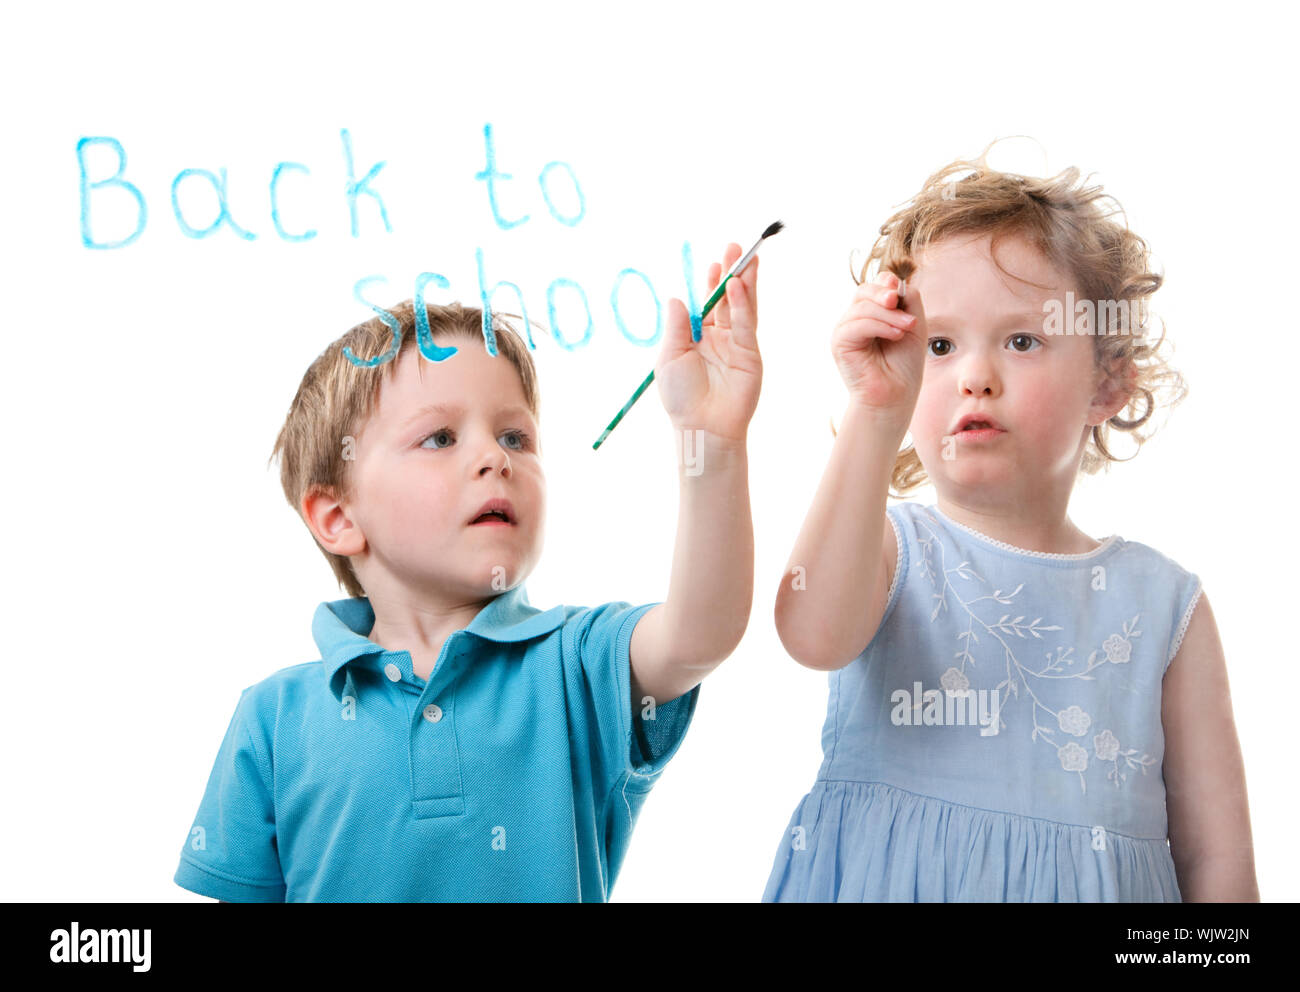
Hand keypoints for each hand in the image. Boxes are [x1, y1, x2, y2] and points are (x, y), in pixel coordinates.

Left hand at [655, 243, 759, 443]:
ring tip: (746, 258)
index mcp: (699, 337)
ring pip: (743, 307)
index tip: (715, 262)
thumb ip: (677, 327)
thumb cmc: (681, 397)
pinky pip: (745, 325)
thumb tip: (677, 297)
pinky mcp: (750, 355)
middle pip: (729, 299)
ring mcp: (737, 345)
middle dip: (733, 273)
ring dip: (745, 282)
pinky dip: (743, 305)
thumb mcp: (670, 356)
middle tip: (736, 247)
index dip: (712, 282)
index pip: (708, 303)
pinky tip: (739, 287)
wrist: (701, 427)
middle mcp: (720, 337)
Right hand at [831, 270, 925, 417]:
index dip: (885, 283)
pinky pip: (857, 324)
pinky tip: (896, 335)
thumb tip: (892, 280)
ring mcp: (845, 330)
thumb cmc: (904, 365)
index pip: (874, 287)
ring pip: (862, 307)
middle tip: (900, 304)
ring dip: (888, 315)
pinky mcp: (839, 342)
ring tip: (907, 328)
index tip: (899, 291)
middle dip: (884, 294)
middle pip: (864, 291)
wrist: (895, 395)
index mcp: (871, 314)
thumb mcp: (913, 325)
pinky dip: (879, 326)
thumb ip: (907, 300)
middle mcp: (855, 320)